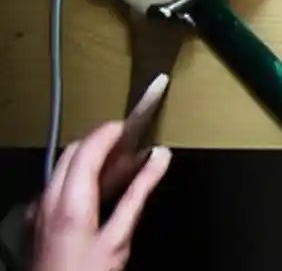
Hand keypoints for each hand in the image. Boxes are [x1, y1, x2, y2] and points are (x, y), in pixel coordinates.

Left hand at [30, 122, 170, 270]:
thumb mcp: (120, 236)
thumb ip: (139, 194)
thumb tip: (160, 158)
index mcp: (70, 200)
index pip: (89, 148)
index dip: (112, 131)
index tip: (133, 124)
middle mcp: (49, 198)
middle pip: (73, 152)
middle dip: (101, 139)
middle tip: (131, 140)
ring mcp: (41, 208)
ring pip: (64, 166)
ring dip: (91, 157)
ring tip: (122, 162)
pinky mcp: (40, 218)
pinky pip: (59, 183)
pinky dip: (80, 175)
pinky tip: (100, 188)